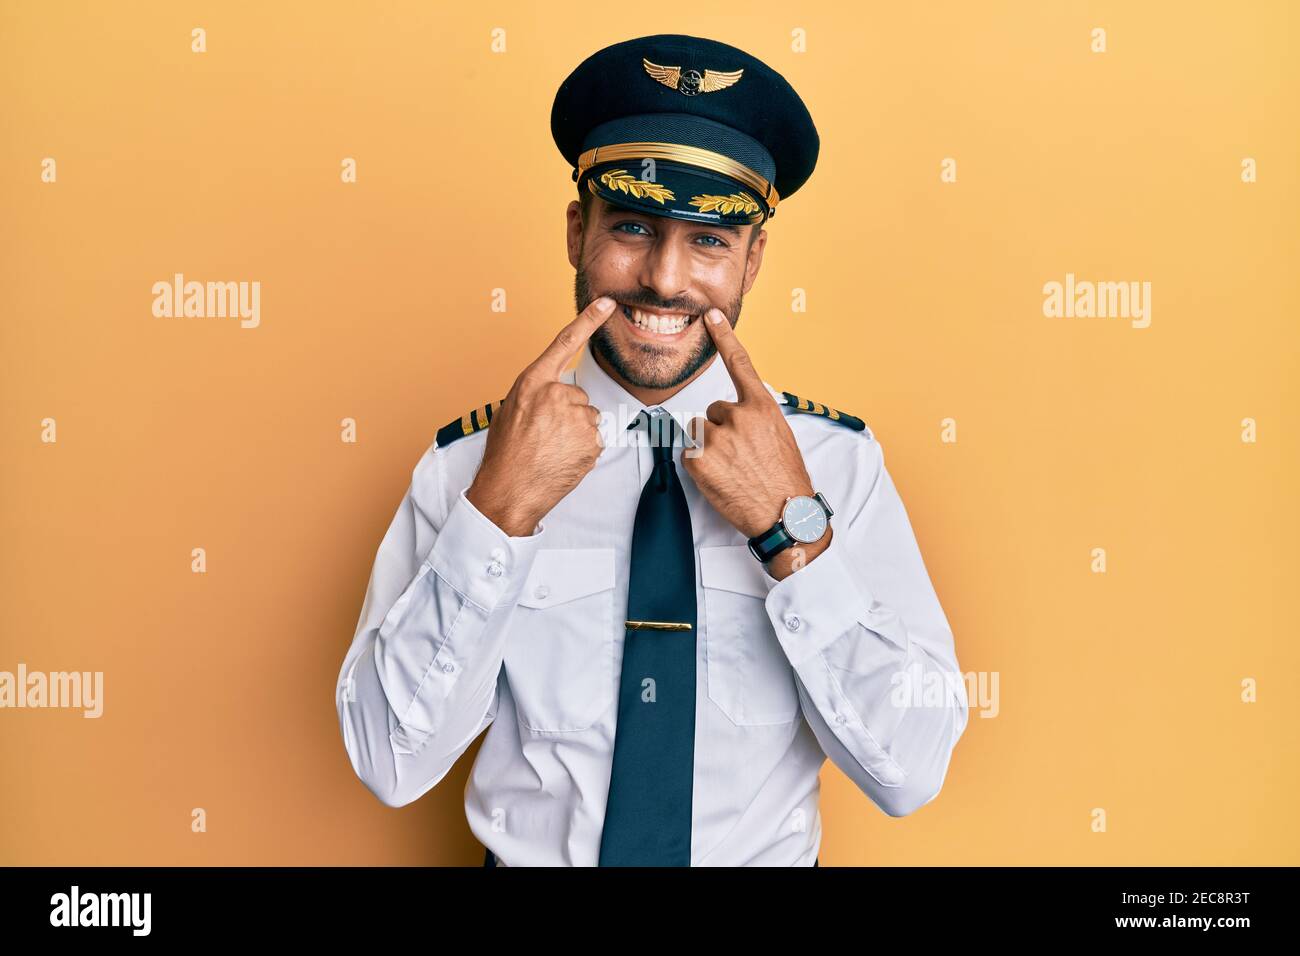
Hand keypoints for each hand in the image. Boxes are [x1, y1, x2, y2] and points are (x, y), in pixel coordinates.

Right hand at [465, 297, 615, 535]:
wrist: (508, 491)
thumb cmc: (505, 455)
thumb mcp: (510, 411)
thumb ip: (535, 395)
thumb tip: (552, 396)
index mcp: (532, 382)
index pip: (564, 343)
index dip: (588, 320)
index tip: (606, 304)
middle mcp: (556, 394)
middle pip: (577, 395)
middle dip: (567, 414)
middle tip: (545, 437)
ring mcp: (576, 418)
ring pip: (587, 418)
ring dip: (576, 433)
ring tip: (552, 450)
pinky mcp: (591, 440)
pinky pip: (594, 439)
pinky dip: (583, 449)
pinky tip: (563, 459)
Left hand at [682, 308, 827, 576]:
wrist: (785, 514)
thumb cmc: (785, 479)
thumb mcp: (779, 436)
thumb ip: (755, 417)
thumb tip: (736, 414)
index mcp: (762, 407)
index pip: (740, 364)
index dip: (724, 337)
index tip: (711, 316)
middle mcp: (738, 415)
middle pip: (714, 411)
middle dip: (722, 430)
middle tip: (742, 457)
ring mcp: (717, 436)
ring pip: (701, 432)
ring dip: (711, 448)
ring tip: (733, 469)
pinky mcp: (698, 458)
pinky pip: (690, 454)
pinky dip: (701, 466)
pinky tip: (721, 479)